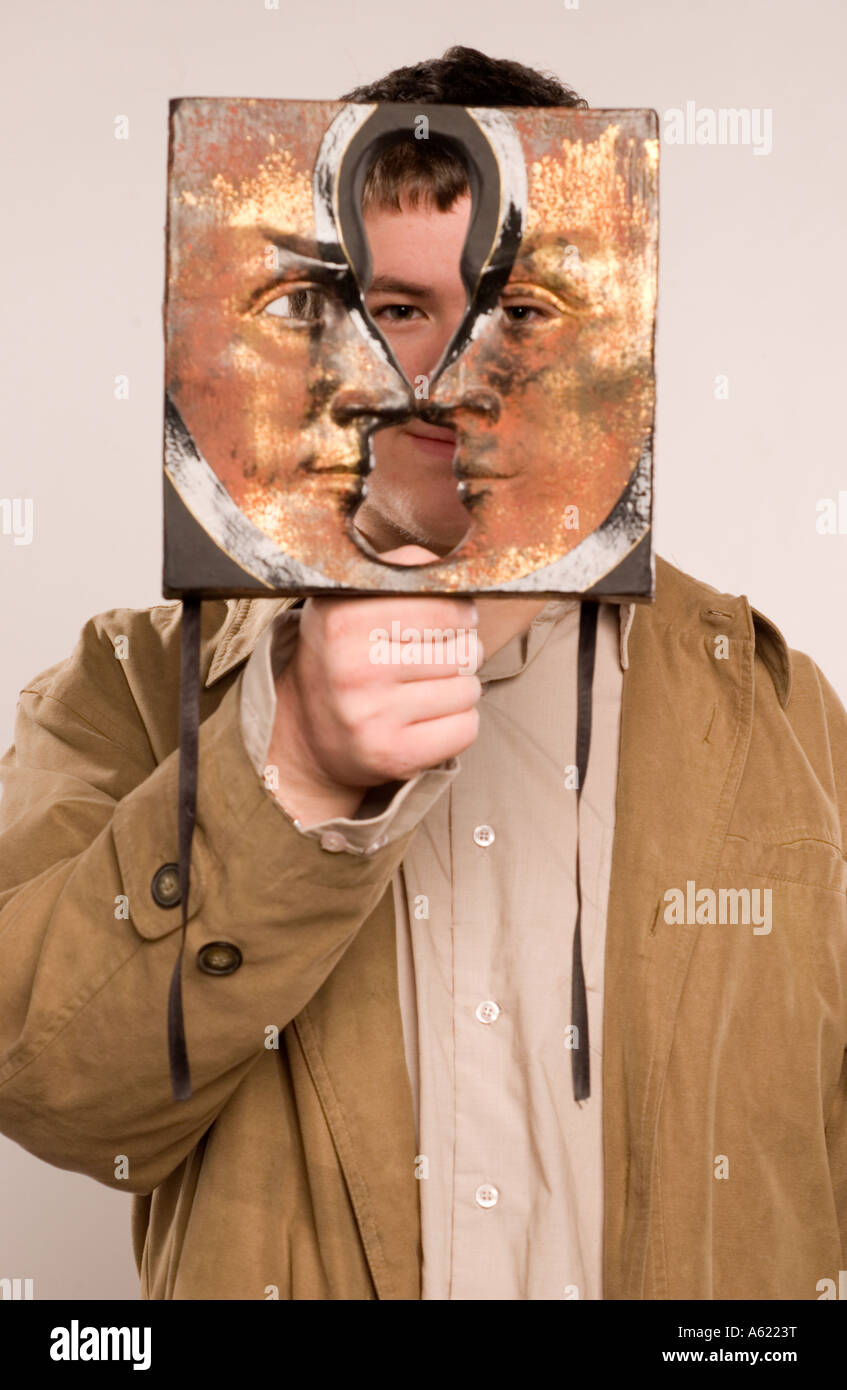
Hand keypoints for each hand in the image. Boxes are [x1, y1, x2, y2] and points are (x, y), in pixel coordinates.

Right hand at [266, 547, 482, 824]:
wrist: (307, 731)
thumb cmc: (344, 656)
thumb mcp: (351, 601)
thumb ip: (400, 571)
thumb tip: (453, 563)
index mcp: (344, 619)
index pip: (446, 606)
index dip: (459, 612)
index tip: (451, 619)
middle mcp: (354, 667)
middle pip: (464, 649)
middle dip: (461, 652)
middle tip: (435, 658)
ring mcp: (371, 715)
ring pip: (468, 690)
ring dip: (458, 689)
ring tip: (426, 688)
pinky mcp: (390, 755)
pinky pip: (465, 729)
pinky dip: (458, 724)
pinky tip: (429, 718)